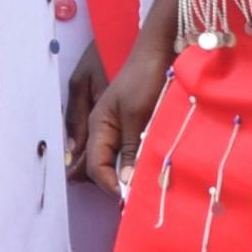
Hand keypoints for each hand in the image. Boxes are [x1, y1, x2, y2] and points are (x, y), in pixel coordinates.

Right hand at [75, 39, 164, 187]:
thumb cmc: (143, 79)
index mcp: (97, 125)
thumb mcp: (136, 115)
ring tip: (140, 188)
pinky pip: (128, 151)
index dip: (108, 183)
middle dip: (113, 182)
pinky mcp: (132, 124)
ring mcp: (117, 127)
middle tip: (132, 198)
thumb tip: (125, 181)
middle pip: (99, 166)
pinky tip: (147, 169)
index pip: (95, 165)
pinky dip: (135, 163)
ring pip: (114, 160)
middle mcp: (103, 129)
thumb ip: (130, 148)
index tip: (127, 196)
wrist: (157, 53)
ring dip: (125, 174)